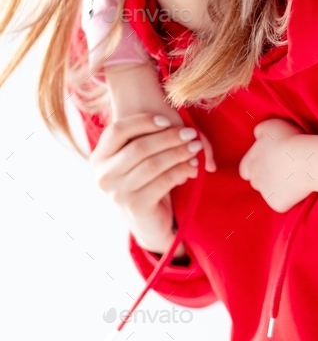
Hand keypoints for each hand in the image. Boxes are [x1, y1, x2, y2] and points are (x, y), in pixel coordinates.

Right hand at [90, 113, 215, 252]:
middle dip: (169, 138)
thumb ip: (152, 136)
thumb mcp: (141, 156)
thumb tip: (178, 125)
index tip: (167, 120)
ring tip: (196, 147)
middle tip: (190, 133)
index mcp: (99, 157)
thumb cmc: (145, 178)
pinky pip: (164, 181)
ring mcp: (118, 193)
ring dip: (179, 153)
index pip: (117, 131)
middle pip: (139, 147)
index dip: (143, 122)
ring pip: (153, 164)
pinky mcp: (136, 206)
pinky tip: (193, 166)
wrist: (148, 220)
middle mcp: (104, 175)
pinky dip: (182, 170)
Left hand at [239, 118, 314, 211]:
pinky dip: (289, 198)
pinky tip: (299, 187)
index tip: (269, 161)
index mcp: (249, 163)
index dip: (256, 166)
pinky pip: (282, 204)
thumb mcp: (269, 126)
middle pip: (256, 182)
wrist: (304, 160)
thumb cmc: (288, 140)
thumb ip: (259, 132)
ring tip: (294, 176)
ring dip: (278, 187)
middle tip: (283, 169)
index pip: (245, 170)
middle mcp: (254, 179)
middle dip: (266, 177)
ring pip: (269, 193)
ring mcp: (265, 194)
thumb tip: (256, 136)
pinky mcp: (277, 204)